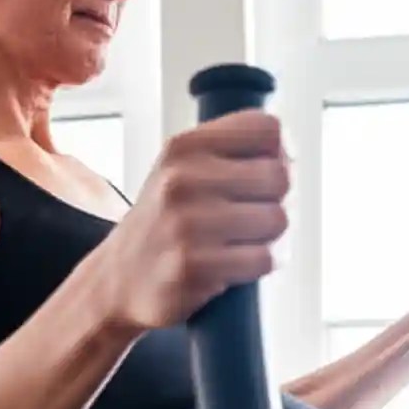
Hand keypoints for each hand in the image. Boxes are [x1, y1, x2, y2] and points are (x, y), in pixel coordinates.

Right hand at [96, 110, 289, 331]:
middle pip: (279, 177)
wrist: (118, 279)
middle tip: (255, 214)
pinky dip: (262, 263)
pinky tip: (239, 263)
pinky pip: (263, 258)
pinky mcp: (193, 266)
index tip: (267, 172)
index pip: (267, 129)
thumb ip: (231, 148)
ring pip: (277, 220)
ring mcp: (186, 224)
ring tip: (244, 241)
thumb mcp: (182, 168)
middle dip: (278, 199)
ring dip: (271, 236)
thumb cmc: (164, 221)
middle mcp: (182, 179)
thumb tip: (290, 150)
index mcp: (184, 147)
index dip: (281, 153)